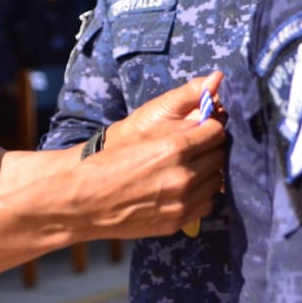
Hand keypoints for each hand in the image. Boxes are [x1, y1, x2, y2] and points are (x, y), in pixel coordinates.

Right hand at [66, 73, 226, 239]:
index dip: (209, 126)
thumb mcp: (142, 123)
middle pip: (220, 155)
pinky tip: (181, 187)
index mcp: (175, 147)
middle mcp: (184, 177)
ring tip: (185, 167)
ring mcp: (182, 203)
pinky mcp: (178, 222)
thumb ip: (183, 103)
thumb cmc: (108, 155)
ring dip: (206, 171)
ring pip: (217, 181)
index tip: (199, 127)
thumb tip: (216, 80)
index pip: (217, 131)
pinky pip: (207, 203)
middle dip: (208, 148)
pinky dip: (199, 194)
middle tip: (191, 146)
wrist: (82, 198)